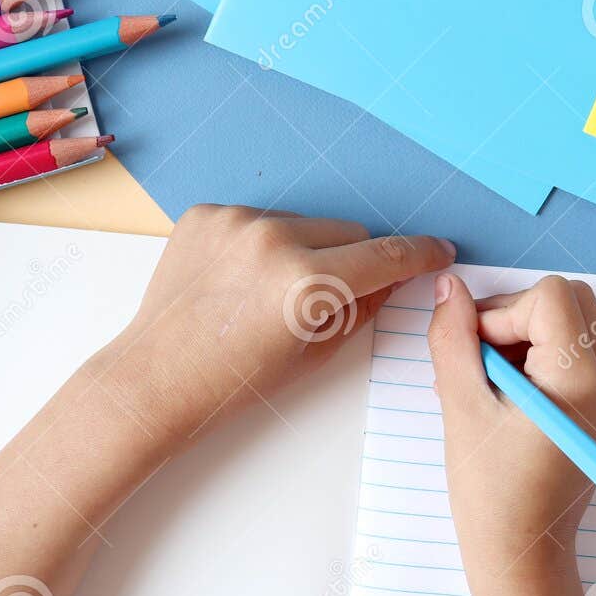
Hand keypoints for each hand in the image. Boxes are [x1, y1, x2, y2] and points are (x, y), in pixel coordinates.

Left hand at [97, 205, 454, 451]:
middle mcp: (273, 240)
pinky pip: (259, 218)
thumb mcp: (316, 354)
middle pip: (348, 231)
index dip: (420, 254)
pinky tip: (237, 281)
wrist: (156, 378)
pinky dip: (260, 244)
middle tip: (325, 298)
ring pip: (303, 222)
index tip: (438, 251)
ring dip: (303, 248)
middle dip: (349, 260)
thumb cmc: (236, 381)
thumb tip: (391, 276)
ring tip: (268, 294)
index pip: (385, 256)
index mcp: (307, 283)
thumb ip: (363, 307)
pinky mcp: (206, 214)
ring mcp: (236, 222)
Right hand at [427, 273, 595, 595]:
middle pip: (569, 299)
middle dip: (518, 319)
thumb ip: (454, 338)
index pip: (549, 295)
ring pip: (573, 320)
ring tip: (491, 388)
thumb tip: (450, 287)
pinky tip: (510, 396)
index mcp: (583, 379)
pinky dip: (541, 356)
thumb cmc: (492, 492)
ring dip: (526, 337)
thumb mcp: (461, 406)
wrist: (525, 553)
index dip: (502, 313)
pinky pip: (578, 349)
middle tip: (483, 367)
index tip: (479, 359)